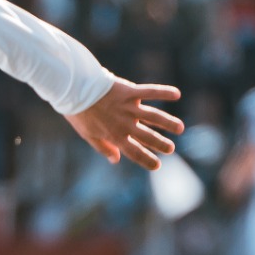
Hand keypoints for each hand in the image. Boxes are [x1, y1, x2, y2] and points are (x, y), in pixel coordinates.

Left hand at [67, 78, 183, 169]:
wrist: (74, 89)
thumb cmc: (79, 113)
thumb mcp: (87, 135)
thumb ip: (103, 148)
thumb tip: (116, 160)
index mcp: (114, 136)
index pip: (135, 152)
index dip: (147, 160)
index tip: (157, 165)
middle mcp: (125, 123)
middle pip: (148, 137)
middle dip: (161, 144)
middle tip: (171, 149)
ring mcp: (129, 107)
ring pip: (154, 116)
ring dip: (169, 123)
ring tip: (180, 128)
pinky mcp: (130, 92)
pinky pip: (150, 91)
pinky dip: (164, 92)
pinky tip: (177, 94)